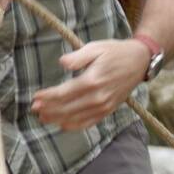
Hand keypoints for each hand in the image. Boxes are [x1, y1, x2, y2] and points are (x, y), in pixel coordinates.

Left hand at [31, 40, 150, 131]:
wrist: (138, 62)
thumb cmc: (115, 52)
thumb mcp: (96, 47)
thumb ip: (78, 57)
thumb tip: (62, 63)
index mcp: (92, 80)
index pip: (64, 93)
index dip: (48, 97)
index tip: (35, 97)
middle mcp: (98, 97)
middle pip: (67, 108)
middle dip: (49, 110)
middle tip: (34, 109)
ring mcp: (104, 106)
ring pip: (76, 118)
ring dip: (58, 119)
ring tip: (44, 118)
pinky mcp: (108, 110)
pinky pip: (89, 122)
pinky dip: (74, 126)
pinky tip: (63, 125)